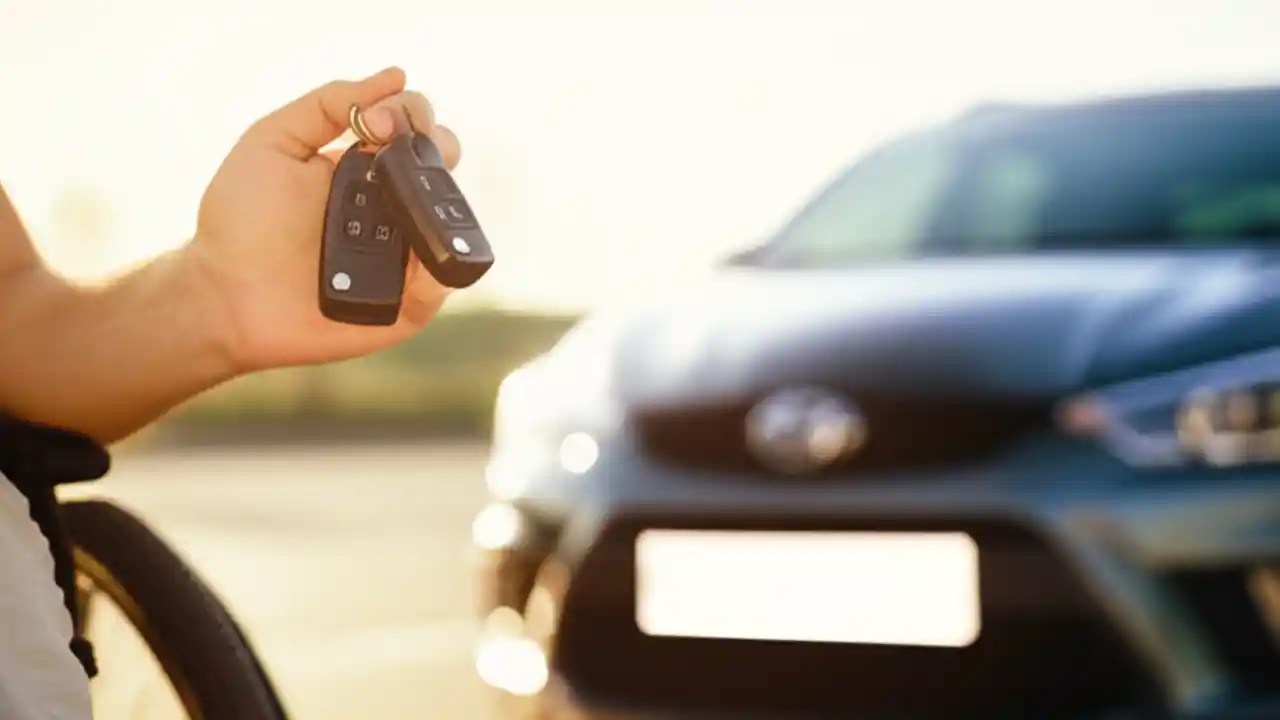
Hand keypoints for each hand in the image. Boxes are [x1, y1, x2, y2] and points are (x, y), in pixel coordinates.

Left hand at [188, 67, 461, 371]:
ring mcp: (401, 256)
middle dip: (438, 146)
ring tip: (409, 204)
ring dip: (442, 202)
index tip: (374, 124)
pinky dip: (440, 266)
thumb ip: (326, 105)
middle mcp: (388, 208)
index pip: (410, 127)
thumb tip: (394, 76)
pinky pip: (443, 282)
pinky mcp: (405, 303)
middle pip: (441, 166)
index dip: (407, 113)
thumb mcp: (271, 143)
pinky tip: (413, 254)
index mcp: (362, 168)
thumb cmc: (241, 224)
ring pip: (453, 221)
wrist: (227, 298)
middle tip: (400, 155)